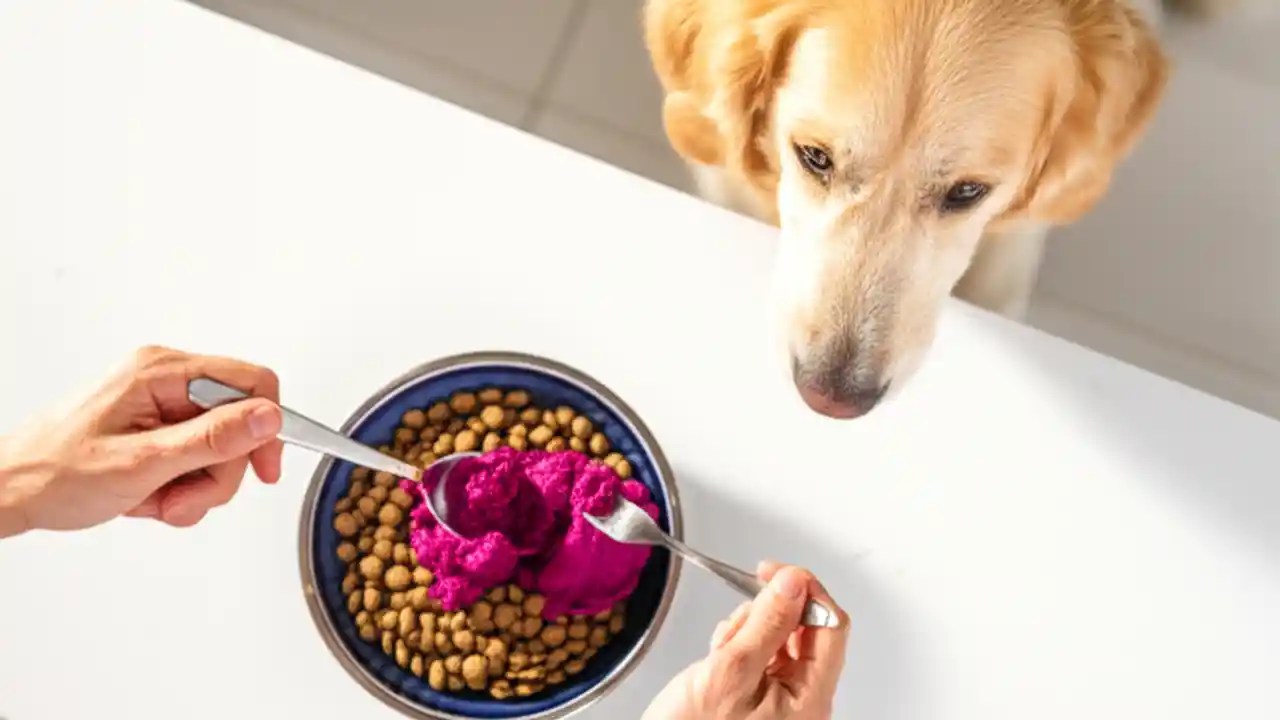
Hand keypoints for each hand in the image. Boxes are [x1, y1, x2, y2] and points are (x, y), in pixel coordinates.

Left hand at [0, 346, 283, 535]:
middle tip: (183, 495)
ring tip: (157, 499)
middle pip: (238, 425)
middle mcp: (165, 381)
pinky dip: (181, 488)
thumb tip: (267, 418)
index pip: (251, 383)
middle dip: (217, 473)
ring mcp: (161, 406)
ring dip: (196, 487)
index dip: (266, 429)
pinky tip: (150, 497)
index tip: (264, 468)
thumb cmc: (53, 472)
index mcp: (162, 372)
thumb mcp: (143, 462)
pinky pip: (196, 460)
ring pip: (220, 450)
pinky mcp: (157, 430)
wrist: (9, 492)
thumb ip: (212, 439)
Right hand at [643, 563, 849, 719]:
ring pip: (780, 637)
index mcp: (810, 699)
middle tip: (739, 621)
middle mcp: (803, 699)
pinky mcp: (758, 694)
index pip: (831, 626)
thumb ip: (767, 624)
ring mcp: (781, 698)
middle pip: (806, 630)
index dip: (806, 591)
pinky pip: (761, 652)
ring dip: (749, 628)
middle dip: (770, 614)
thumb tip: (794, 582)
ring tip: (720, 649)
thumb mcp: (730, 672)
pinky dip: (739, 642)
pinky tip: (718, 655)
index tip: (773, 572)